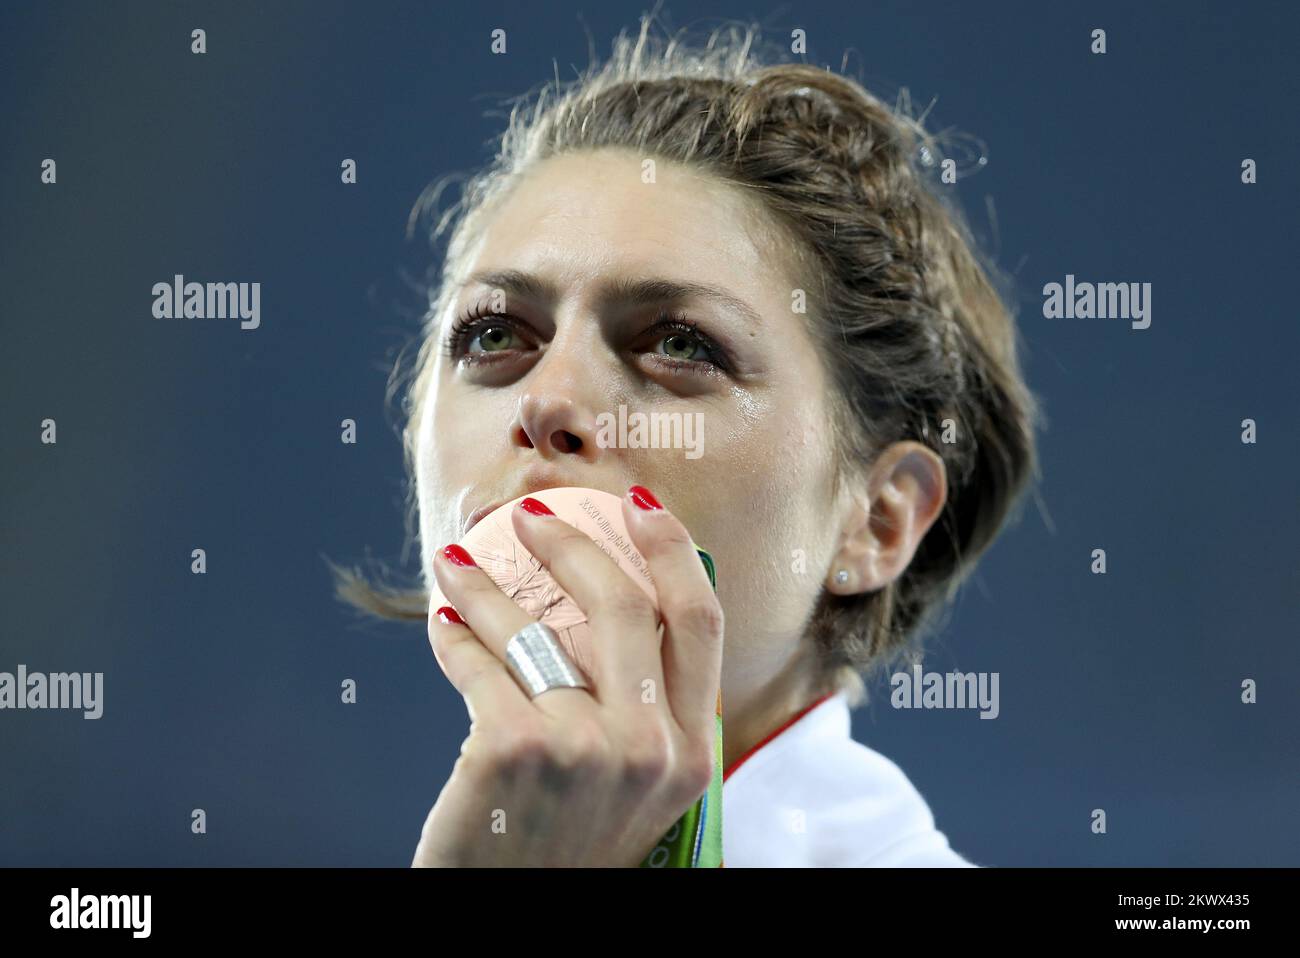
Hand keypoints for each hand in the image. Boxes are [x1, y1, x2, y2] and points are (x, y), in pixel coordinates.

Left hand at [412, 485, 723, 866]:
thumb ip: (641, 713)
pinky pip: (479, 664)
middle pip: (623, 604)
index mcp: (692, 753)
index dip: (670, 550)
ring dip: (486, 583)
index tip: (637, 506)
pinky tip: (442, 623)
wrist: (508, 920)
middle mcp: (649, 747)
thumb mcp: (636, 791)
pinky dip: (452, 635)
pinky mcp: (512, 748)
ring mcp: (582, 747)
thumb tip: (606, 603)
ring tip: (456, 562)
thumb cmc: (567, 848)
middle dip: (571, 543)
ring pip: (535, 627)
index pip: (699, 622)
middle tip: (531, 518)